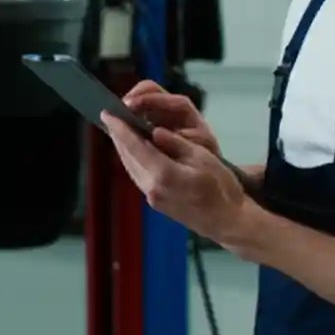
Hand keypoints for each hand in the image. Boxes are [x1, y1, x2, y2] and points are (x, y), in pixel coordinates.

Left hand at [100, 110, 250, 244]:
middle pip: (127, 156)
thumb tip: (156, 131)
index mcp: (164, 174)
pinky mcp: (154, 202)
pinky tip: (136, 148)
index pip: (135, 146)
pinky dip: (134, 158)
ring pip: (130, 166)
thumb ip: (177, 144)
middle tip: (111, 116)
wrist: (227, 222)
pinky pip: (138, 174)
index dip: (120, 128)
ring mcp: (152, 197)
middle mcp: (152, 187)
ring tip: (120, 129)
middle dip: (117, 136)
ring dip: (123, 147)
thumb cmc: (221, 187)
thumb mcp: (203, 158)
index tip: (107, 112)